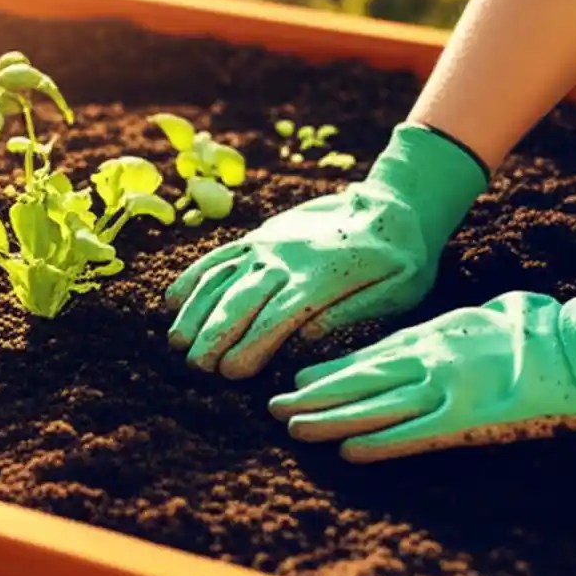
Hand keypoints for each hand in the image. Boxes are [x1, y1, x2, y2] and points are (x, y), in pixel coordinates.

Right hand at [165, 122, 487, 378]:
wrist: (394, 202)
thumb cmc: (402, 259)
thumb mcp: (396, 293)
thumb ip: (350, 316)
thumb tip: (304, 341)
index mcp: (321, 278)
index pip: (275, 317)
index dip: (249, 346)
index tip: (229, 374)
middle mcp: (287, 258)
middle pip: (240, 299)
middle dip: (213, 335)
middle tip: (196, 366)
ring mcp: (269, 243)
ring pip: (221, 277)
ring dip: (196, 309)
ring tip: (177, 343)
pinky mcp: (261, 235)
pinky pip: (220, 254)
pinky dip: (194, 275)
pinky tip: (172, 300)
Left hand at [268, 271, 575, 461]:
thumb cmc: (549, 324)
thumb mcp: (495, 310)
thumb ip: (464, 324)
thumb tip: (455, 328)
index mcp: (438, 333)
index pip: (372, 353)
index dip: (332, 368)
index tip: (300, 378)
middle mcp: (432, 359)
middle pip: (360, 379)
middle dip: (315, 394)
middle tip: (274, 407)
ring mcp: (448, 389)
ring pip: (375, 406)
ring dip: (331, 419)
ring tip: (294, 428)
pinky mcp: (470, 419)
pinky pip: (413, 435)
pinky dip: (378, 443)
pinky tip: (347, 452)